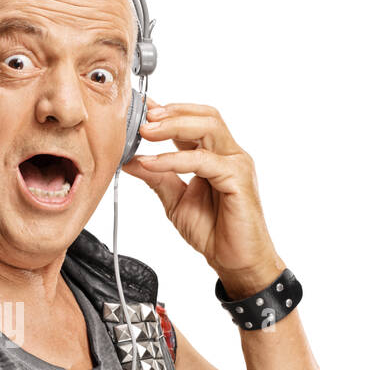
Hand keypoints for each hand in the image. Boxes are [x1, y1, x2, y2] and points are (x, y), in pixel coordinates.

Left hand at [122, 98, 283, 296]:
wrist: (235, 262)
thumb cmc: (213, 231)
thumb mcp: (175, 201)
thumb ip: (157, 178)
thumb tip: (130, 160)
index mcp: (214, 155)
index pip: (194, 121)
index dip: (167, 112)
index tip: (140, 108)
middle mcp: (228, 154)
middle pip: (204, 116)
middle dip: (171, 113)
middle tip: (141, 117)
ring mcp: (236, 164)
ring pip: (208, 127)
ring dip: (173, 126)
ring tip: (145, 132)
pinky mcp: (238, 179)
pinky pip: (203, 161)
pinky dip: (173, 159)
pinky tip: (151, 162)